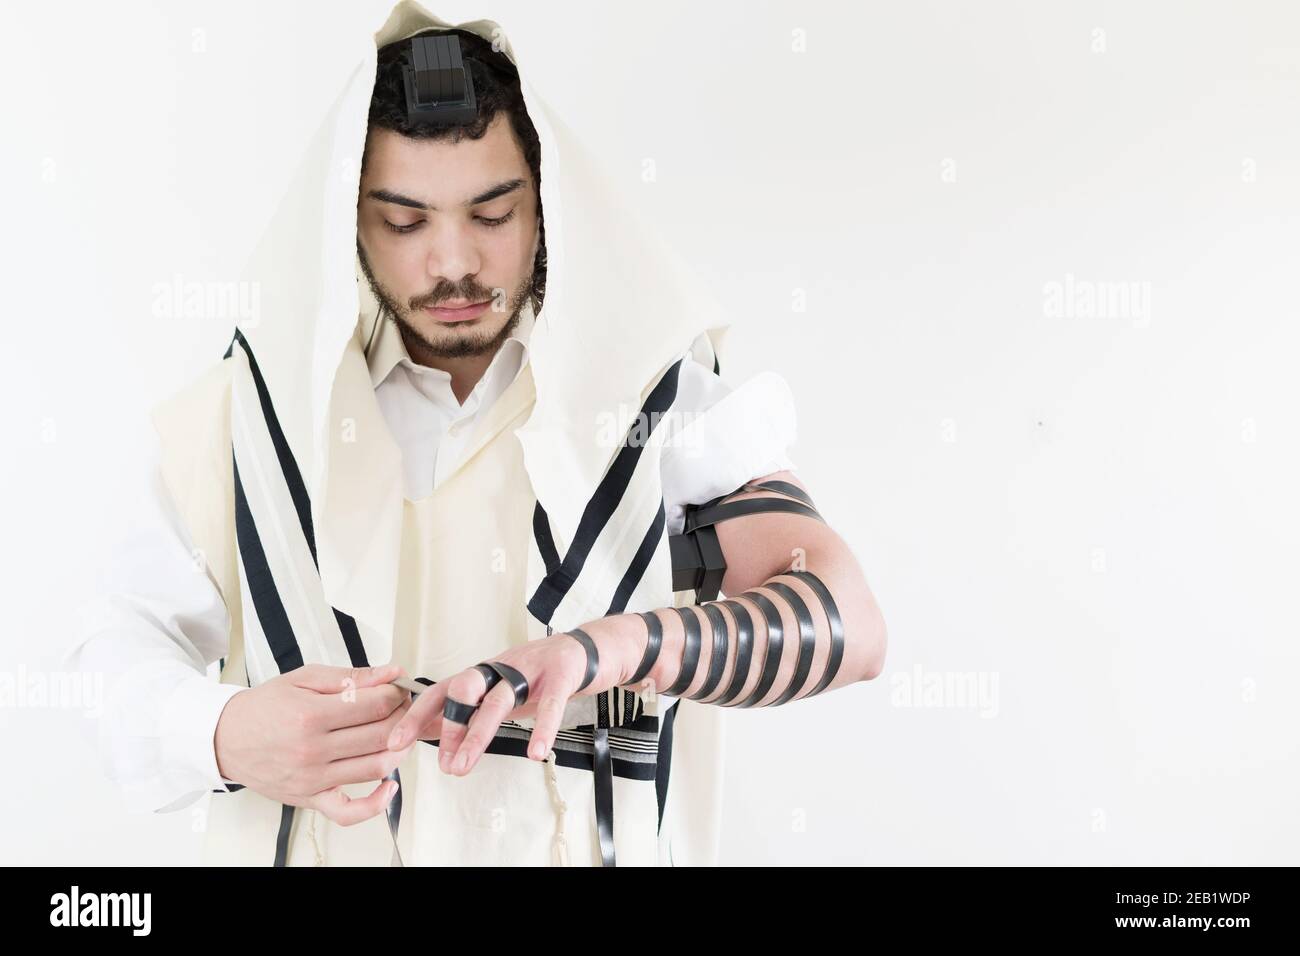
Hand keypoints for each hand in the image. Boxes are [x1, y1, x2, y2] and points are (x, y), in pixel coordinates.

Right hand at [214, 663, 416, 825]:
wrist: (226, 738)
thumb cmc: (265, 707)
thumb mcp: (304, 678)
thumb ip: (351, 676)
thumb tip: (391, 673)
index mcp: (311, 714)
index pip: (375, 705)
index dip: (396, 694)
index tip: (399, 688)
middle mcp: (312, 749)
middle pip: (381, 735)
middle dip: (403, 717)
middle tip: (403, 707)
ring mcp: (312, 778)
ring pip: (375, 767)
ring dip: (398, 750)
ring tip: (399, 734)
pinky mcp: (309, 799)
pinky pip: (348, 812)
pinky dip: (375, 804)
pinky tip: (390, 787)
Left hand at [386, 626, 629, 776]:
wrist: (593, 649)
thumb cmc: (544, 675)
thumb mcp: (505, 692)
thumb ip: (475, 712)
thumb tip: (431, 735)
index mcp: (485, 673)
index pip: (441, 689)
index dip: (416, 713)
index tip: (395, 741)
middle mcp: (502, 667)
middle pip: (463, 688)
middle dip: (447, 726)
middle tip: (443, 763)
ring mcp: (532, 668)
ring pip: (498, 699)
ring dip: (477, 735)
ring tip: (464, 766)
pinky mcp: (563, 673)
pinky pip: (552, 704)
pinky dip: (543, 728)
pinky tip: (536, 752)